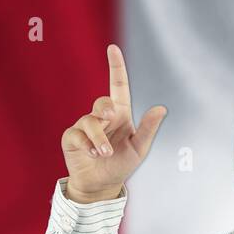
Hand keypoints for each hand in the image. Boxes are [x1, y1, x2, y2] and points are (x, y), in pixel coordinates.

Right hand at [60, 43, 166, 200]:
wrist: (102, 185)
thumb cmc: (122, 164)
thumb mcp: (139, 148)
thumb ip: (148, 129)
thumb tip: (161, 108)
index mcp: (120, 115)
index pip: (118, 86)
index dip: (116, 67)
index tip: (112, 48)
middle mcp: (102, 117)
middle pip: (102, 102)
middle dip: (105, 108)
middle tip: (110, 118)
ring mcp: (85, 127)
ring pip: (89, 121)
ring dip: (98, 138)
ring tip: (104, 154)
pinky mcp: (71, 138)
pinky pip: (76, 134)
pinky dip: (86, 145)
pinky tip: (91, 154)